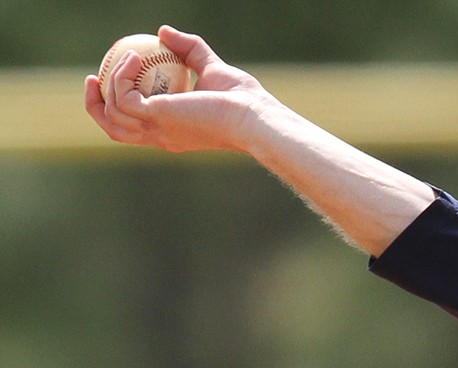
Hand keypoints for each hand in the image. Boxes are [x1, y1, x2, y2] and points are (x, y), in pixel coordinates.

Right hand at [84, 26, 273, 153]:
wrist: (255, 114)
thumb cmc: (243, 98)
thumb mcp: (212, 68)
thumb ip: (188, 49)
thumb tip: (163, 31)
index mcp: (172, 130)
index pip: (135, 128)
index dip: (117, 109)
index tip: (109, 82)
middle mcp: (161, 136)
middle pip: (115, 131)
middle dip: (95, 107)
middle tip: (94, 78)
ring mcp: (158, 129)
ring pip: (113, 116)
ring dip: (109, 84)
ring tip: (124, 57)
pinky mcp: (158, 116)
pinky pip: (124, 97)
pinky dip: (121, 76)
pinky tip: (134, 58)